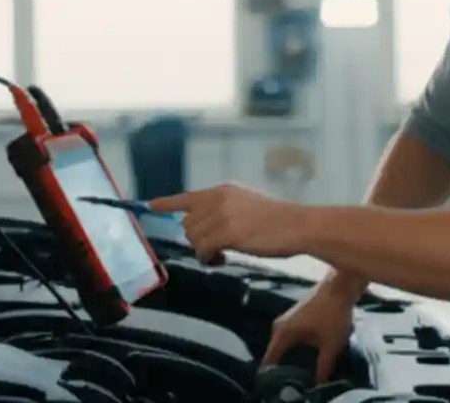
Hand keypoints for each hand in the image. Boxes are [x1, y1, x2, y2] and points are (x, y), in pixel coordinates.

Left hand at [149, 184, 307, 263]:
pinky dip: (209, 259)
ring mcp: (221, 215)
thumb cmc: (278, 221)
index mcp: (223, 191)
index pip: (188, 197)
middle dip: (198, 239)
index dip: (167, 202)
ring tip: (223, 254)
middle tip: (218, 248)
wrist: (298, 226)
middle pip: (187, 224)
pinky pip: (203, 250)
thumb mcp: (246, 206)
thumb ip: (224, 211)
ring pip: (193, 238)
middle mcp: (218, 199)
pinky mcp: (227, 232)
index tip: (151, 205)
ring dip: (204, 250)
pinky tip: (223, 259)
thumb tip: (205, 228)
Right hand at [262, 281, 356, 381]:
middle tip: (297, 380)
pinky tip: (309, 354)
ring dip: (293, 357)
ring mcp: (287, 320)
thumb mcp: (331, 345)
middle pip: (277, 354)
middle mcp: (279, 326)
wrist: (340, 285)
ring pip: (285, 346)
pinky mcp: (296, 316)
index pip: (269, 361)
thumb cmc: (333, 314)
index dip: (274, 376)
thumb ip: (323, 367)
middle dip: (286, 368)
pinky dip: (298, 347)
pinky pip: (292, 337)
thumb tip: (318, 384)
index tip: (282, 385)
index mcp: (282, 333)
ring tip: (304, 369)